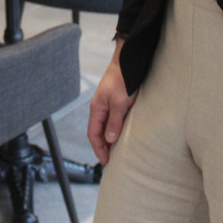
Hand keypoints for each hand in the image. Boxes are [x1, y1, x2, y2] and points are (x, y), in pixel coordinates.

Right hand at [88, 43, 135, 164]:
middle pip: (98, 131)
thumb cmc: (123, 79)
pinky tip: (123, 135)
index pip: (93, 134)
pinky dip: (115, 130)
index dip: (98, 149)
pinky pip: (113, 120)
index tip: (106, 162)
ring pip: (106, 126)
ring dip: (109, 139)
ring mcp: (108, 104)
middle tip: (111, 161)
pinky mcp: (117, 100)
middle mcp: (100, 107)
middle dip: (102, 147)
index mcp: (97, 108)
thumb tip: (109, 140)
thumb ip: (114, 122)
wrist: (129, 61)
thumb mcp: (120, 103)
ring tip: (117, 152)